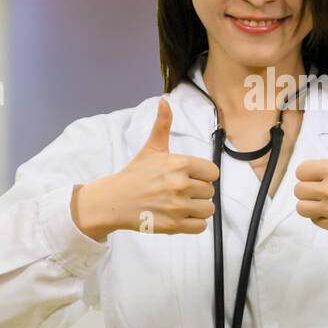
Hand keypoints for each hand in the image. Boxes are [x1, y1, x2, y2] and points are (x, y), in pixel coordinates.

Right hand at [73, 97, 218, 239]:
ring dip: (197, 208)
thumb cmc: (135, 174)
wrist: (115, 200)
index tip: (188, 176)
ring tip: (181, 204)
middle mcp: (181, 185)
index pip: (212, 172)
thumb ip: (162, 124)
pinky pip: (201, 226)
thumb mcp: (151, 148)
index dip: (202, 175)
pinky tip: (180, 216)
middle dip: (197, 192)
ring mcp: (178, 206)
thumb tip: (164, 101)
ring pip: (208, 209)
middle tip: (179, 191)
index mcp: (179, 164)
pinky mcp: (174, 225)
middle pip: (210, 191)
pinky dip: (194, 224)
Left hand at [294, 96, 327, 235]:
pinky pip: (316, 222)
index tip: (319, 174)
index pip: (302, 171)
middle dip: (308, 188)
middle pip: (298, 190)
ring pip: (303, 208)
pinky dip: (320, 218)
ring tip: (323, 201)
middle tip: (321, 187)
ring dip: (310, 204)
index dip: (308, 172)